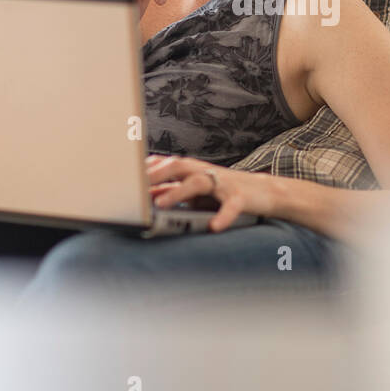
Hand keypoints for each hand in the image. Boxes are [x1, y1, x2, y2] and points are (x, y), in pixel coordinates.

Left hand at [145, 155, 277, 232]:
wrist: (266, 192)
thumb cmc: (225, 192)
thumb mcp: (197, 190)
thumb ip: (173, 191)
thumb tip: (145, 195)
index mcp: (194, 170)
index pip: (165, 163)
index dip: (145, 169)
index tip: (124, 176)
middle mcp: (207, 172)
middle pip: (178, 165)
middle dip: (156, 173)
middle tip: (136, 186)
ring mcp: (224, 183)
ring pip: (200, 181)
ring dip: (179, 192)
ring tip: (161, 204)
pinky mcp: (241, 197)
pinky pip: (232, 205)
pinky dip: (223, 216)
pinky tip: (216, 227)